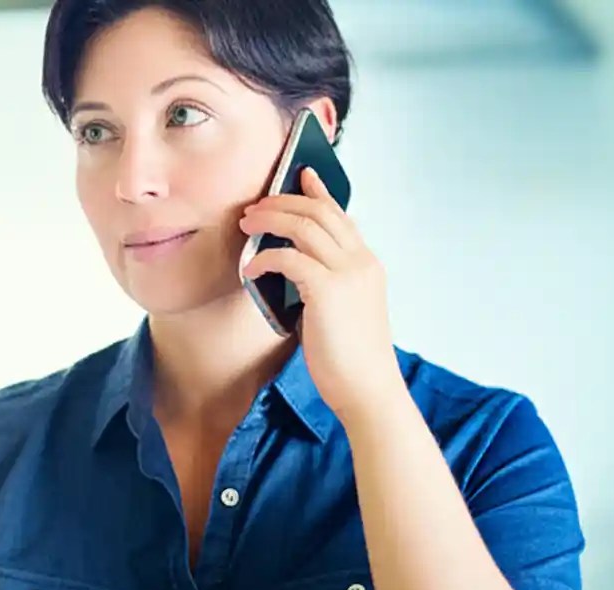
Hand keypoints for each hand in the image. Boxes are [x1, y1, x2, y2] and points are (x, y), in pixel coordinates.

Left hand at [239, 167, 402, 422]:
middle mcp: (361, 261)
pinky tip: (250, 270)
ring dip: (270, 220)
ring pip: (304, 225)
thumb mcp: (343, 312)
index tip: (301, 174)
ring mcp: (347, 273)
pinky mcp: (328, 290)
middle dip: (283, 202)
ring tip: (246, 226)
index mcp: (367, 265)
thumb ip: (325, 285)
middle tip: (254, 207)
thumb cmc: (350, 361)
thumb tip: (293, 272)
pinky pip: (288, 257)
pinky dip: (264, 257)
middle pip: (320, 211)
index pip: (342, 216)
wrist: (367, 389)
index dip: (319, 192)